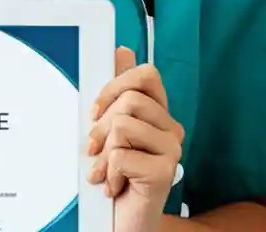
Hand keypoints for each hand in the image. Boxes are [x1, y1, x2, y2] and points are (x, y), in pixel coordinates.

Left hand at [86, 47, 183, 231]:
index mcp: (158, 114)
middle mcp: (171, 129)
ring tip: (103, 171)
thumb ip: (117, 94)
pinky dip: (107, 172)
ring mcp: (171, 150)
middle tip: (94, 149)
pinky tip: (112, 185)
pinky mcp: (165, 172)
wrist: (122, 221)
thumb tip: (122, 51)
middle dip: (101, 124)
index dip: (115, 84)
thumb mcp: (108, 131)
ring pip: (123, 124)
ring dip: (103, 152)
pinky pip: (122, 154)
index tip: (96, 110)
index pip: (146, 74)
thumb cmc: (114, 175)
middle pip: (130, 99)